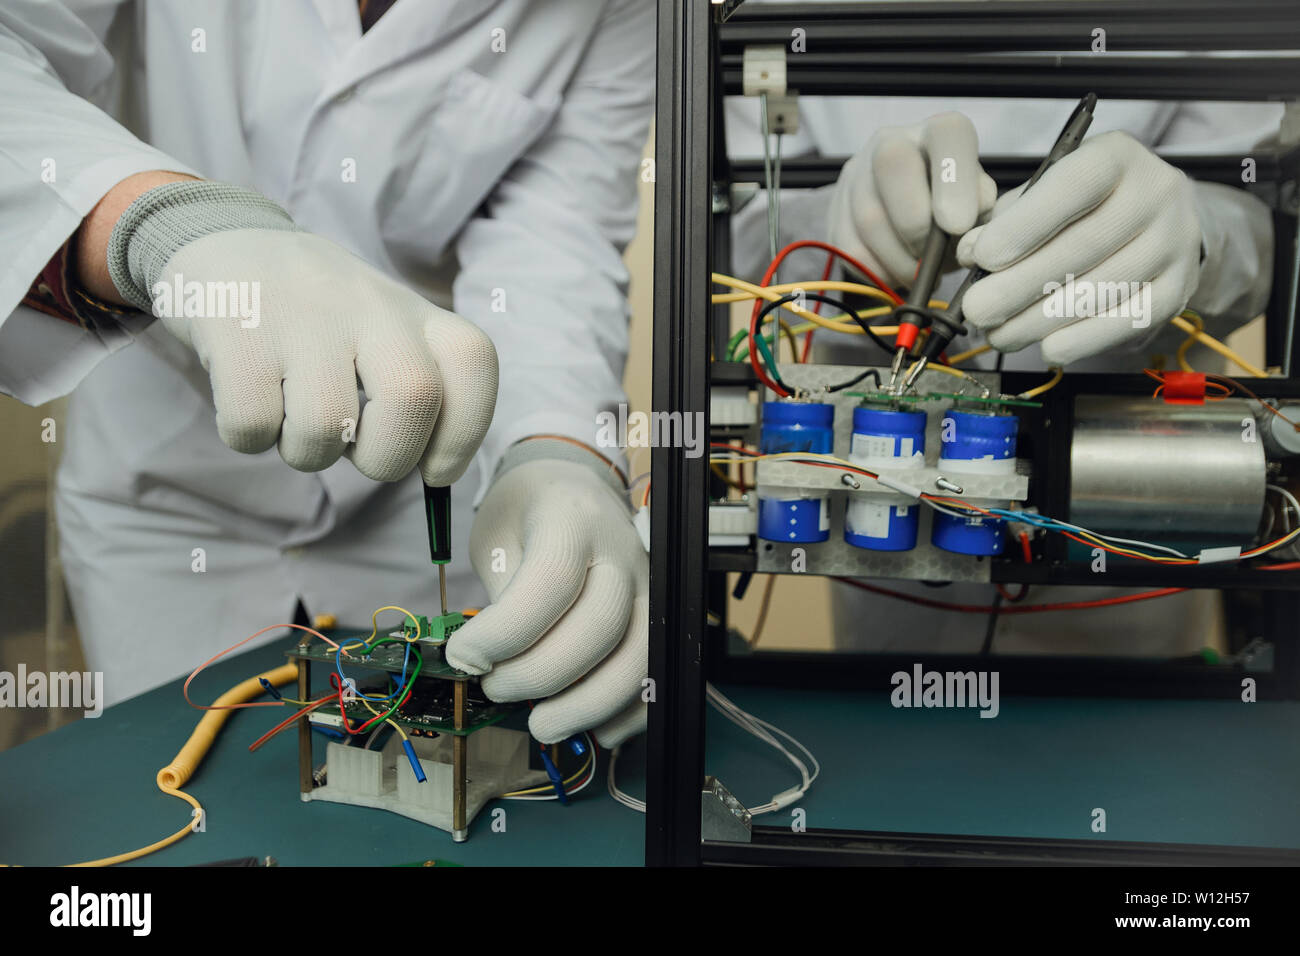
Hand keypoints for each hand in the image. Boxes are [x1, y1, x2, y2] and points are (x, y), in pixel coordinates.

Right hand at [157, 230, 497, 483]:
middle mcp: (368, 303)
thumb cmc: (320, 319)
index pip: (474, 364)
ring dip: (306, 452)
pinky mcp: (236, 327)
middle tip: (355, 451)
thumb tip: (434, 475)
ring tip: (291, 418)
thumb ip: (416, 390)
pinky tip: (249, 400)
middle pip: (413, 398)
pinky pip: (252, 425)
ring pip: (325, 428)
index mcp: (414, 310)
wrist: (225, 245)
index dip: (464, 433)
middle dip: (386, 458)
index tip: (435, 469)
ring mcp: (301, 312)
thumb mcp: (382, 331)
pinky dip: (249, 436)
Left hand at [446, 455, 647, 746]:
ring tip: (542, 723)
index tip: (464, 656)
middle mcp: (621, 552)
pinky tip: (586, 724)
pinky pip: (656, 678)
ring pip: (637, 660)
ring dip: (586, 706)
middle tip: (496, 688)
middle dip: (538, 675)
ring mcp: (649, 587)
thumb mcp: (495, 535)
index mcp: (571, 518)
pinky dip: (625, 714)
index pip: (549, 583)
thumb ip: (499, 595)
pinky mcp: (660, 618)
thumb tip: (485, 665)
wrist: (577, 489)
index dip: (503, 633)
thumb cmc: (527, 515)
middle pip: (598, 627)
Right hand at [829, 111, 996, 287]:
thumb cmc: (956, 212)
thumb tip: (958, 225)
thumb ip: (979, 210)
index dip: (954, 181)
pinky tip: (898, 272)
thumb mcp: (980, 205)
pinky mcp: (835, 211)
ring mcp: (857, 174)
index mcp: (939, 133)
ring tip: (921, 274)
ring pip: (868, 217)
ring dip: (900, 259)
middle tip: (931, 255)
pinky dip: (880, 272)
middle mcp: (893, 141)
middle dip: (915, 223)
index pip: (949, 134)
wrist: (916, 222)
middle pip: (891, 163)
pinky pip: (852, 249)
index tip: (957, 226)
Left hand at [956, 131, 1201, 364]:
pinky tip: (1048, 348)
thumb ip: (1005, 218)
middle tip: (978, 311)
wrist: (1159, 217)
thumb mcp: (1045, 191)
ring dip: (1043, 320)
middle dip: (1021, 286)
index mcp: (1115, 157)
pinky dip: (1084, 339)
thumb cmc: (1085, 204)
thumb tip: (969, 254)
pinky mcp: (1182, 286)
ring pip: (1104, 288)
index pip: (1073, 187)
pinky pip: (1131, 320)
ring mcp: (1175, 241)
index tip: (982, 258)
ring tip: (1001, 335)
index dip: (1024, 225)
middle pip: (1084, 246)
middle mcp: (1155, 192)